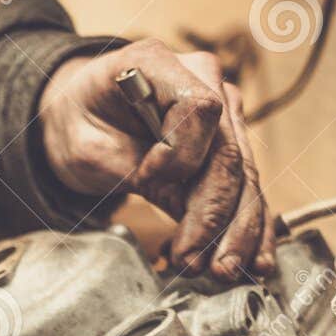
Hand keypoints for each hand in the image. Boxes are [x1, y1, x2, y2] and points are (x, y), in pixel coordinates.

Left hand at [38, 40, 274, 280]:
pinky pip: (246, 188)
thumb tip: (178, 200)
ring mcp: (222, 115)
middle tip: (197, 263)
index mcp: (159, 64)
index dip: (178, 154)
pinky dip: (251, 227)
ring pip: (246, 176)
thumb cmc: (79, 121)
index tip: (145, 181)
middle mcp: (204, 82)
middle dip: (215, 215)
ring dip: (238, 230)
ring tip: (224, 271)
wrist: (81, 114)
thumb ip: (130, 165)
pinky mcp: (225, 146)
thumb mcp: (84, 144)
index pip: (199, 108)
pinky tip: (256, 260)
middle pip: (229, 153)